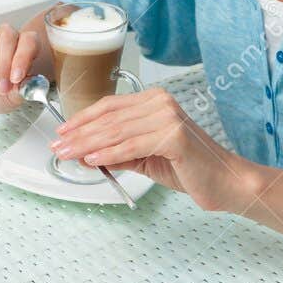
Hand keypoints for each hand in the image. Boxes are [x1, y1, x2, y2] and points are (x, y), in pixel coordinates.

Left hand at [51, 88, 256, 212]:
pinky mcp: (174, 136)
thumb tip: (86, 152)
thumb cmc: (189, 168)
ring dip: (87, 145)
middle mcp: (161, 102)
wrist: (225, 182)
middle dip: (79, 134)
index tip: (62, 132)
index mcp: (154, 101)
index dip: (82, 119)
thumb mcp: (146, 157)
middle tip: (58, 147)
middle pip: (109, 118)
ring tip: (68, 154)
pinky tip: (92, 160)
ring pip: (117, 131)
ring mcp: (168, 117)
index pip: (109, 106)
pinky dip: (109, 153)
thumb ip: (119, 151)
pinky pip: (132, 145)